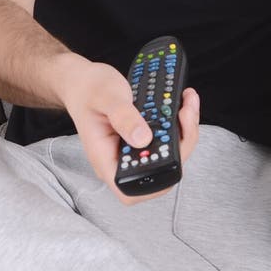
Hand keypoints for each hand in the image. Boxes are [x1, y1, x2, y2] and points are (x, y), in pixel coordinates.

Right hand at [61, 60, 199, 205]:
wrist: (84, 79)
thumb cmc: (88, 90)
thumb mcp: (106, 97)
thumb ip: (123, 117)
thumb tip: (143, 139)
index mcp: (105, 158)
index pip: (129, 190)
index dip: (154, 184)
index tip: (171, 154)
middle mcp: (121, 158)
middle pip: (159, 170)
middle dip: (181, 143)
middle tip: (185, 112)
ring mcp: (133, 148)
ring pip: (168, 153)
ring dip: (184, 129)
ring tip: (187, 102)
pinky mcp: (143, 136)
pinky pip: (167, 138)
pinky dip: (179, 121)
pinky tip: (181, 102)